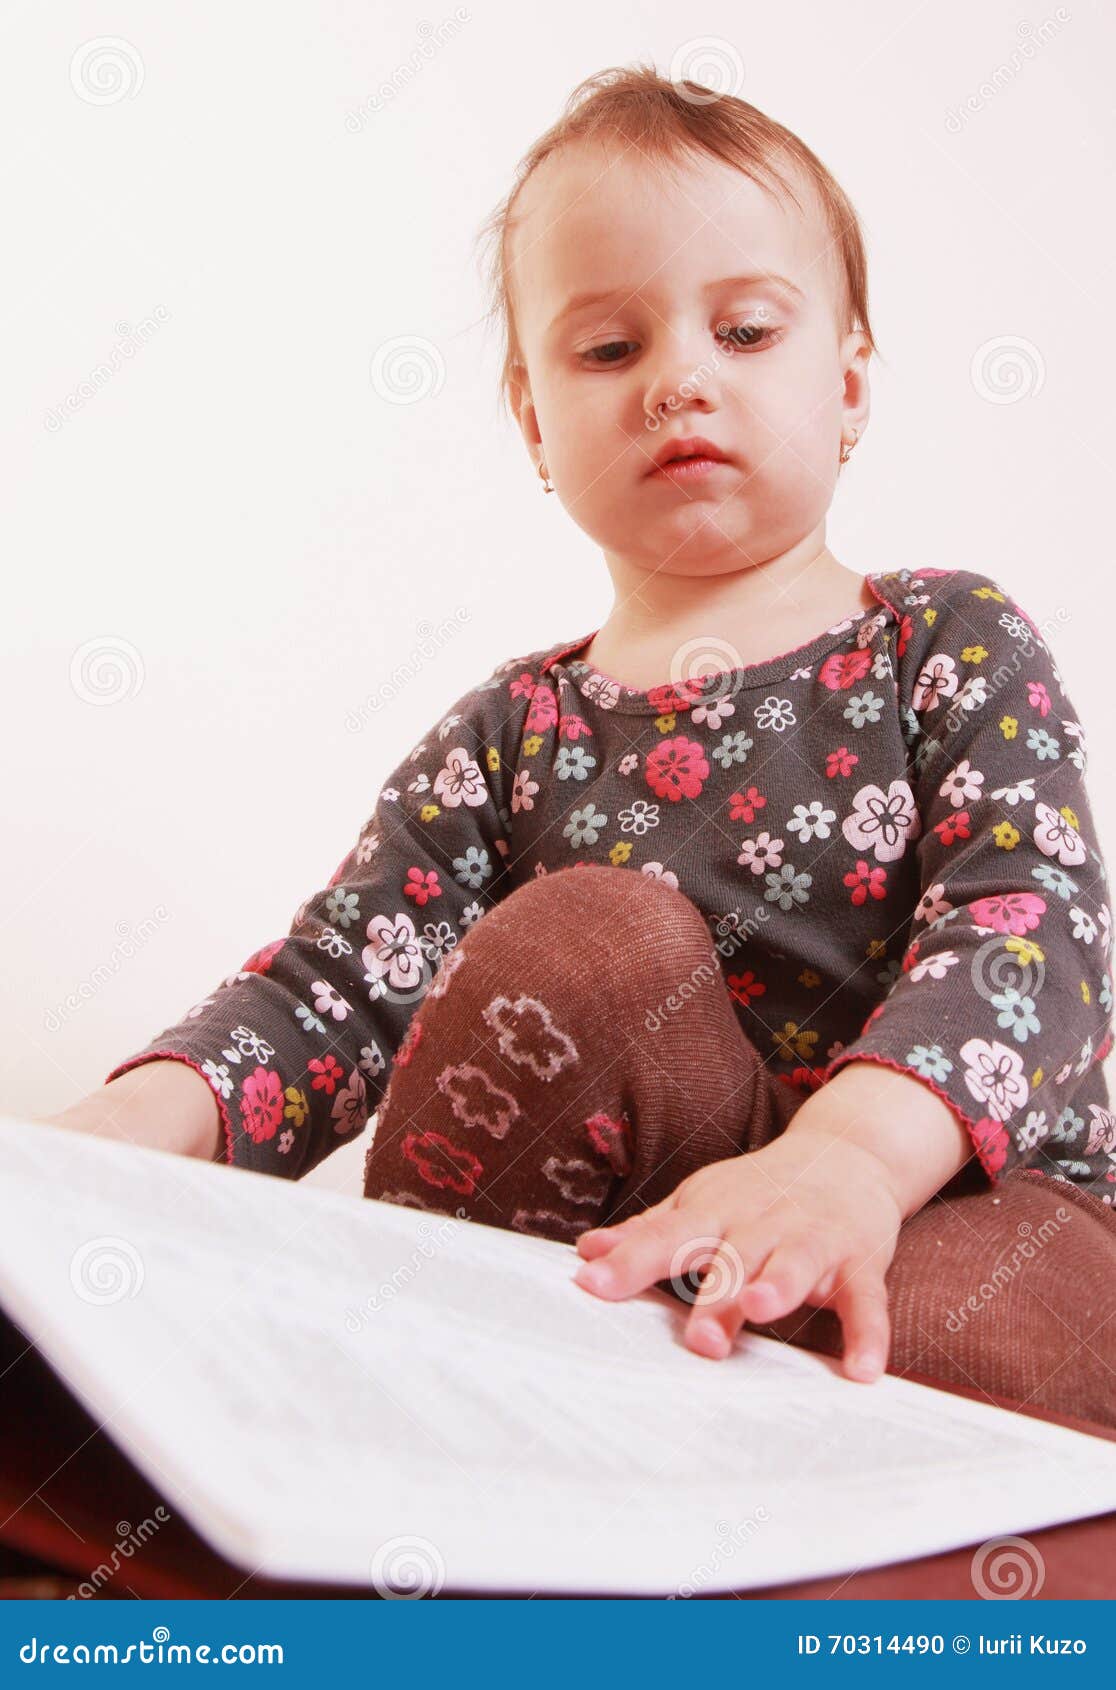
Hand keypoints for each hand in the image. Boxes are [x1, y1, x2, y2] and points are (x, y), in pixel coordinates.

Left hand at [572, 1122, 903, 1381]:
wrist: (848, 1155)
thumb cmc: (758, 1192)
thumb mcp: (702, 1203)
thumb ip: (650, 1233)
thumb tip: (585, 1253)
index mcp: (714, 1210)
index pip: (667, 1235)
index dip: (629, 1259)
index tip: (589, 1284)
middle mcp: (761, 1221)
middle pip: (733, 1257)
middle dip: (714, 1295)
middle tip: (696, 1339)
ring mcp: (812, 1239)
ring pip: (795, 1262)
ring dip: (779, 1284)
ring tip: (762, 1308)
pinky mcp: (860, 1261)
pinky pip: (865, 1299)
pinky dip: (867, 1333)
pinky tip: (861, 1371)